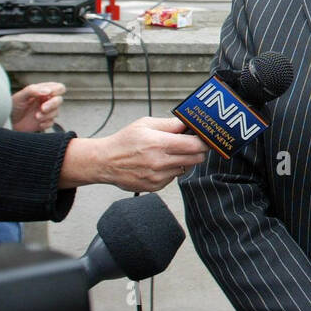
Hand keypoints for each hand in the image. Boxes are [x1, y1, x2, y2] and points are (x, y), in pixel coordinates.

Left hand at [11, 82, 65, 131]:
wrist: (7, 122)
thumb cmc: (12, 106)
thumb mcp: (20, 96)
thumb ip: (33, 90)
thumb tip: (48, 91)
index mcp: (42, 91)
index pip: (58, 88)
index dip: (57, 90)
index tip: (48, 94)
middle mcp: (46, 101)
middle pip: (59, 100)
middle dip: (52, 104)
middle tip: (42, 108)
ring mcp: (46, 112)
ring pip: (56, 112)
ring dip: (47, 115)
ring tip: (36, 116)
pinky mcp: (44, 122)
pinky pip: (52, 123)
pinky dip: (46, 123)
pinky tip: (38, 124)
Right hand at [61, 116, 208, 190]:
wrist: (105, 162)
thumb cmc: (124, 141)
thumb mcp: (145, 124)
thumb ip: (170, 124)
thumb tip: (189, 123)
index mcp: (159, 143)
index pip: (195, 145)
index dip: (204, 141)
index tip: (205, 138)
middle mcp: (160, 162)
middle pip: (196, 158)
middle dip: (198, 151)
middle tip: (191, 144)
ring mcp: (158, 177)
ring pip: (186, 168)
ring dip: (184, 160)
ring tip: (169, 153)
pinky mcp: (155, 186)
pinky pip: (173, 177)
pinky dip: (172, 170)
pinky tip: (159, 163)